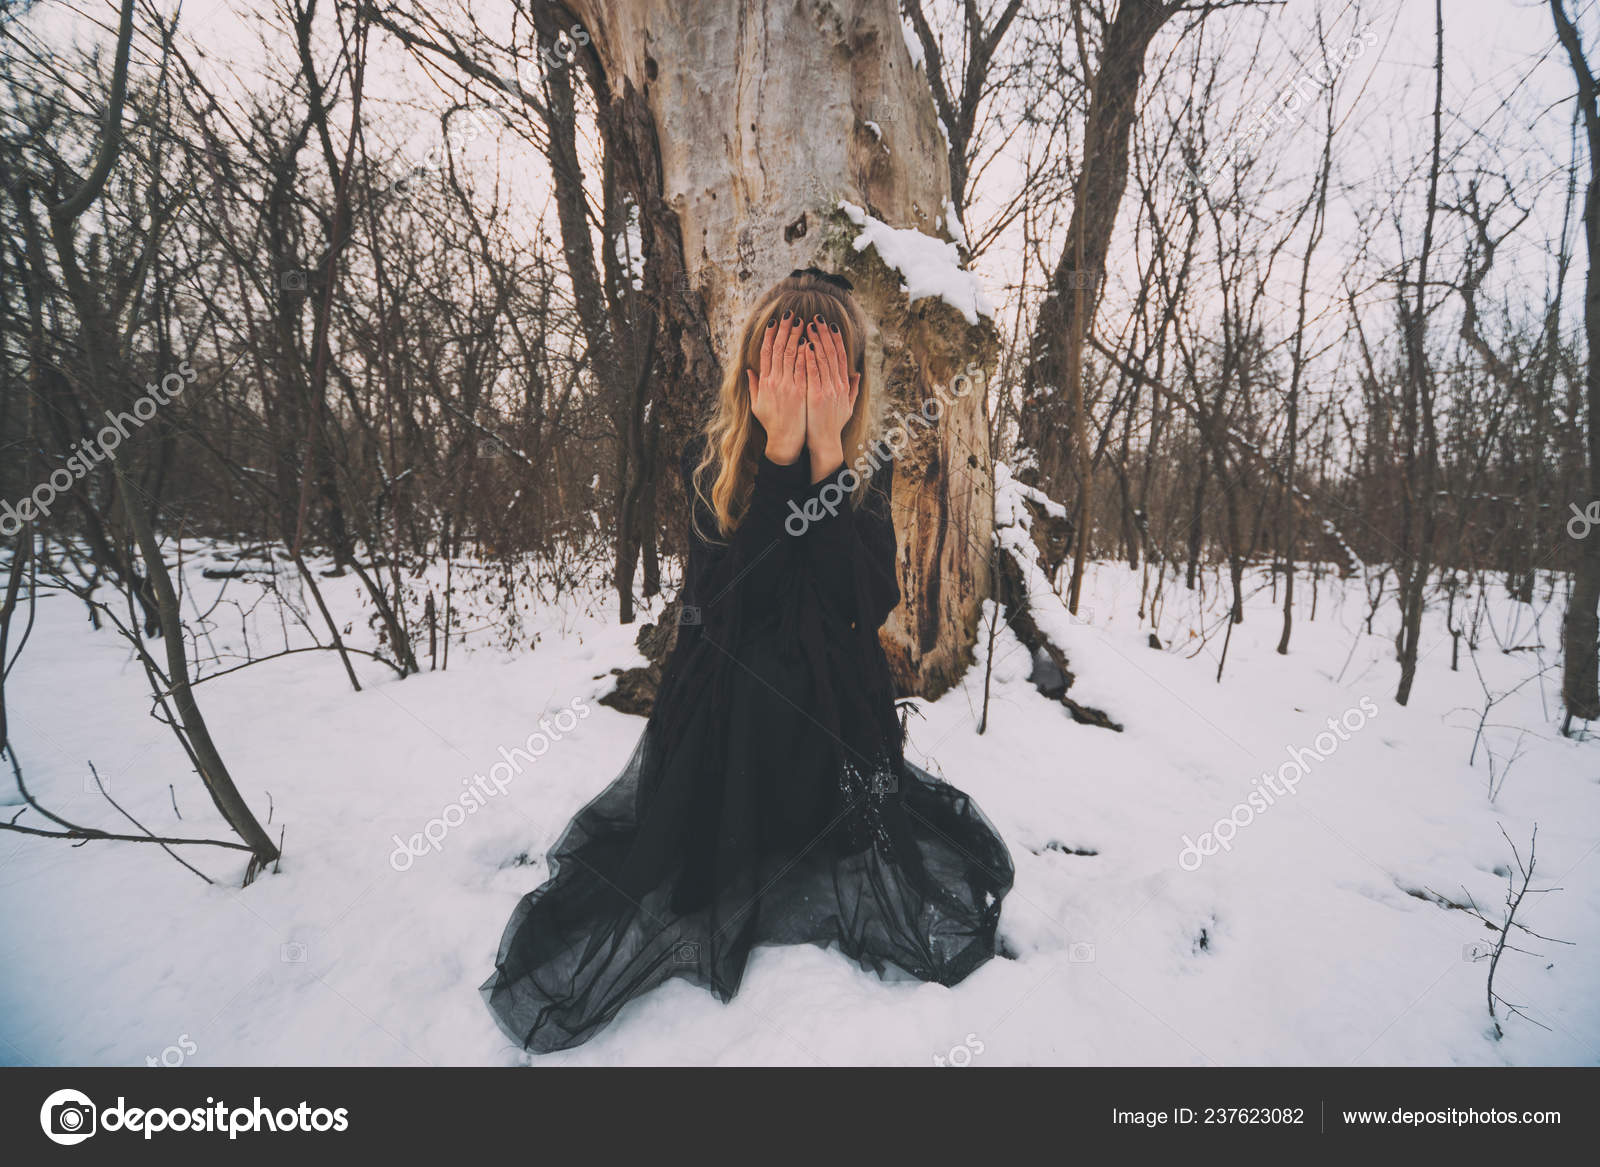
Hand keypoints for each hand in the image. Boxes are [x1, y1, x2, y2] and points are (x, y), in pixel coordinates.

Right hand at [748, 310, 806, 464]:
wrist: (784, 441)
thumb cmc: (772, 424)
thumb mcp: (757, 404)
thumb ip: (753, 386)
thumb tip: (749, 370)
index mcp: (764, 382)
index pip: (765, 353)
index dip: (769, 336)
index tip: (774, 322)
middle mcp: (774, 381)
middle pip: (777, 349)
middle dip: (784, 330)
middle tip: (790, 315)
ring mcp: (786, 386)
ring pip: (789, 355)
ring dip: (795, 337)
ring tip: (801, 322)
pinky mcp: (798, 392)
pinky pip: (801, 368)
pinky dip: (803, 354)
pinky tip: (808, 341)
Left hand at [803, 315, 859, 480]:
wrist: (825, 443)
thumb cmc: (832, 426)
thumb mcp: (847, 406)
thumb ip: (853, 389)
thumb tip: (857, 374)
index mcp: (843, 385)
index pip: (840, 356)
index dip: (835, 339)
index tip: (829, 325)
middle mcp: (837, 384)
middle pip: (832, 353)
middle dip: (824, 334)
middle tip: (817, 317)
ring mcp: (828, 389)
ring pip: (823, 359)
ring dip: (816, 340)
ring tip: (808, 325)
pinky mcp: (817, 396)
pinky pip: (813, 372)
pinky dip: (810, 358)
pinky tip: (805, 345)